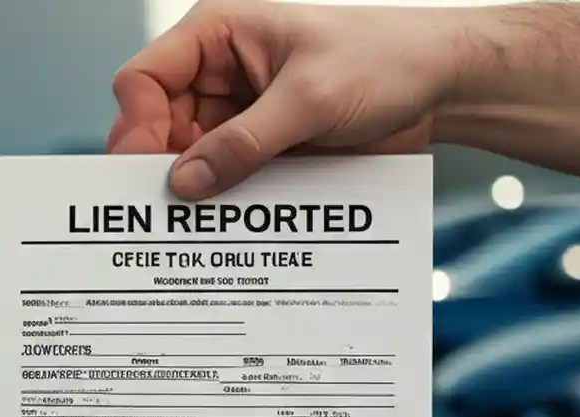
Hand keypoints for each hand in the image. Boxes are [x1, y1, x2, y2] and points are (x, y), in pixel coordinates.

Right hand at [108, 0, 458, 199]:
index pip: (144, 78)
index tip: (149, 171)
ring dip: (194, 188)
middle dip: (162, 165)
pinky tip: (228, 219)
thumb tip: (184, 182)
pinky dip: (222, 199)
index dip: (137, 125)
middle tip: (172, 210)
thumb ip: (243, 143)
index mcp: (218, 32)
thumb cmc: (386, 60)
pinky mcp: (256, 143)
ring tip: (201, 222)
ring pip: (185, 156)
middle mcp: (217, 70)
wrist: (442, 86)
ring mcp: (235, 110)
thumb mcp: (310, 99)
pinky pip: (222, 174)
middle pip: (155, 124)